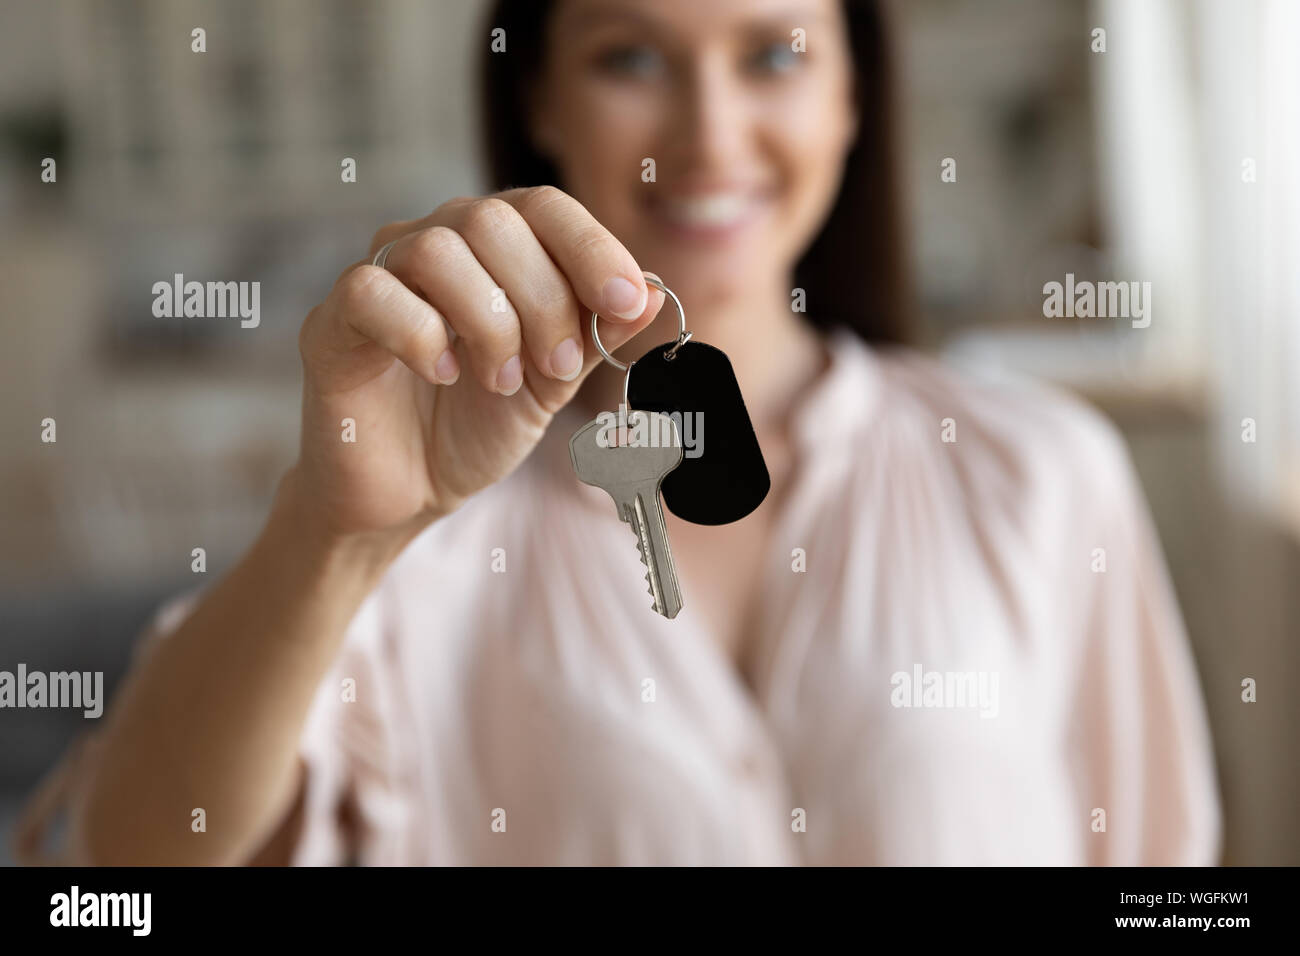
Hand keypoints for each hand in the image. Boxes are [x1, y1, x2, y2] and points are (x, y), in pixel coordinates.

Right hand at [291, 186, 664, 541]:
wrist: (408, 493)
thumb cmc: (475, 425)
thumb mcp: (553, 382)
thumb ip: (595, 335)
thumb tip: (649, 292)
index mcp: (490, 249)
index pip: (542, 206)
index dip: (590, 246)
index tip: (624, 302)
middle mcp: (431, 244)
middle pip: (492, 220)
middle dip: (543, 298)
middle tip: (555, 368)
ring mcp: (377, 277)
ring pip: (436, 251)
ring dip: (489, 323)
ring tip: (501, 381)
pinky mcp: (331, 323)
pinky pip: (373, 291)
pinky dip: (421, 335)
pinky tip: (444, 374)